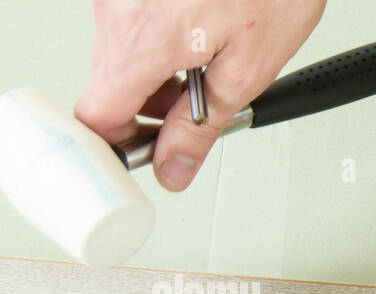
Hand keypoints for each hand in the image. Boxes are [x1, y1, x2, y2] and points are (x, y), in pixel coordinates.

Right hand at [76, 0, 325, 190]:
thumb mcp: (248, 70)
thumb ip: (202, 126)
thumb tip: (174, 167)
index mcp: (141, 40)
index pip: (97, 116)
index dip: (122, 144)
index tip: (148, 152)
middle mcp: (116, 9)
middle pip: (111, 83)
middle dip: (153, 104)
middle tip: (202, 104)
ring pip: (124, 49)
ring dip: (161, 67)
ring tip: (214, 56)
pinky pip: (135, 17)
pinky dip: (164, 33)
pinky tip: (205, 25)